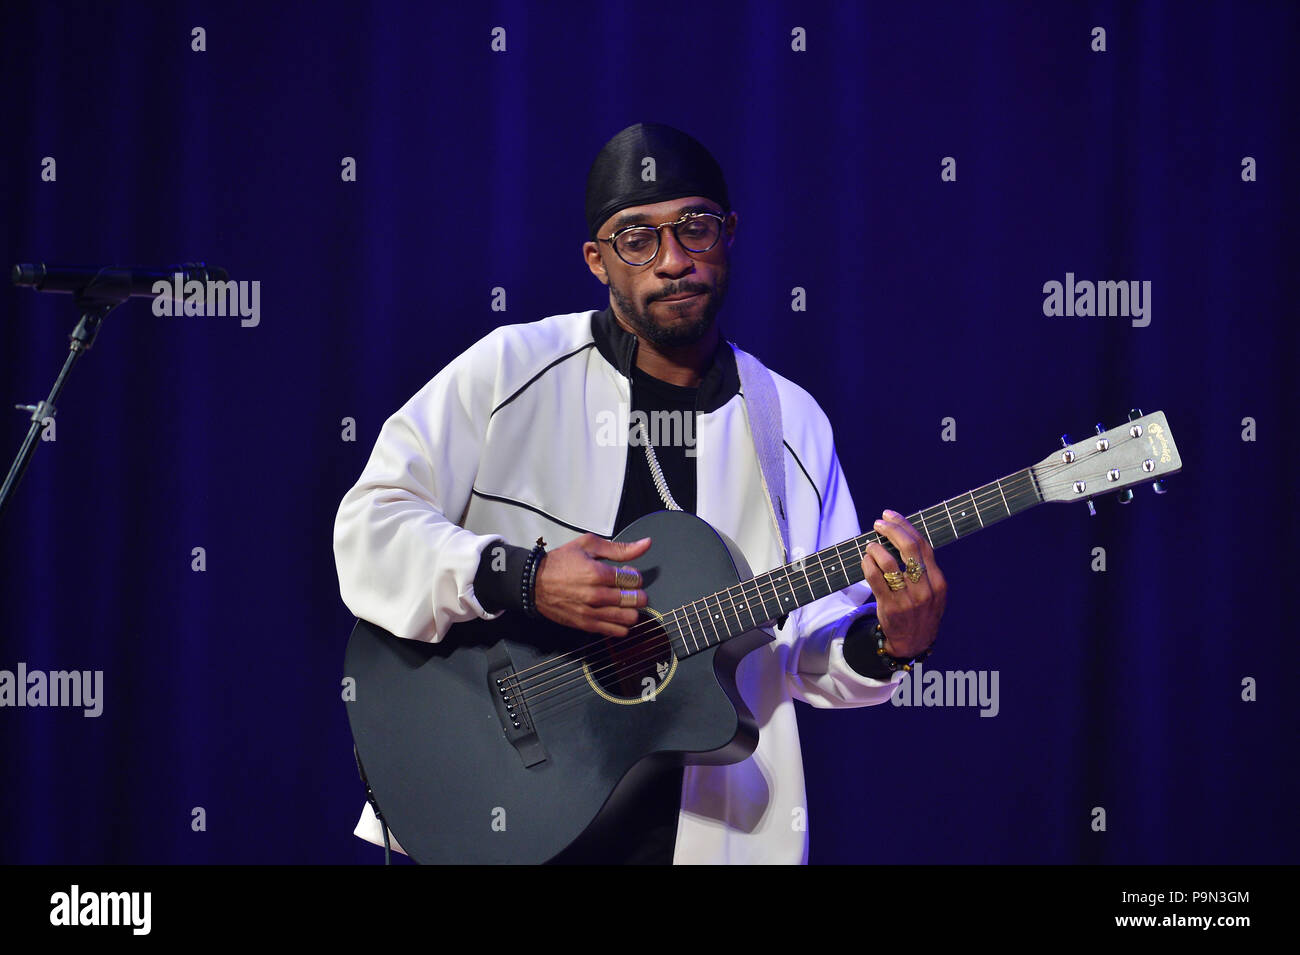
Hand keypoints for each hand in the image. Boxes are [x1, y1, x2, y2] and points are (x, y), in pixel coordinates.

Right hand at [533, 533, 650, 637]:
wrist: (534, 583)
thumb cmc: (560, 562)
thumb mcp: (588, 545)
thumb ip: (619, 548)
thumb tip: (645, 544)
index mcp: (598, 573)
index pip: (634, 580)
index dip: (635, 576)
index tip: (628, 575)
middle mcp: (596, 595)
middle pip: (636, 600)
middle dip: (638, 593)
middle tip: (630, 590)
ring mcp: (592, 612)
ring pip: (629, 618)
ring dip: (632, 610)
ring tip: (624, 603)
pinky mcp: (586, 625)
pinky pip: (616, 632)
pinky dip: (622, 625)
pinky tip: (616, 615)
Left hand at [859, 509, 946, 657]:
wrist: (913, 643)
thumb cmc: (921, 611)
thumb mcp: (932, 591)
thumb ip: (923, 568)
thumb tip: (902, 536)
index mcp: (938, 582)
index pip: (922, 545)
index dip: (905, 526)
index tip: (891, 515)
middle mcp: (925, 590)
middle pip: (908, 548)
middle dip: (891, 530)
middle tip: (878, 522)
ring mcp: (908, 599)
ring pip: (889, 562)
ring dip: (876, 548)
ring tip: (870, 545)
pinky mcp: (890, 607)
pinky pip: (875, 578)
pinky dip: (867, 563)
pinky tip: (865, 559)